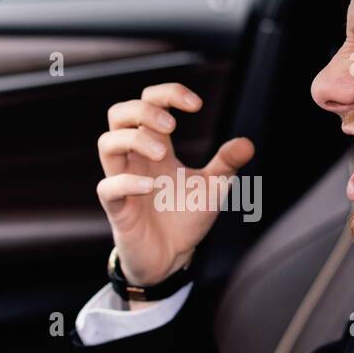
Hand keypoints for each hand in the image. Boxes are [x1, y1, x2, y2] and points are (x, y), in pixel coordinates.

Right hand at [96, 82, 253, 285]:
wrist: (171, 259)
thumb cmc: (184, 219)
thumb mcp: (212, 188)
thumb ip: (226, 164)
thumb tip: (247, 143)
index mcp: (156, 147)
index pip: (148, 102)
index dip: (168, 93)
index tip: (195, 105)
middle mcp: (135, 159)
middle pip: (118, 114)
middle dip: (143, 110)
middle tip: (172, 126)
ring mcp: (122, 181)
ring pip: (106, 143)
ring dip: (134, 140)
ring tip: (162, 153)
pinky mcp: (117, 209)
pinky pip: (108, 187)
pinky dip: (127, 182)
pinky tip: (151, 187)